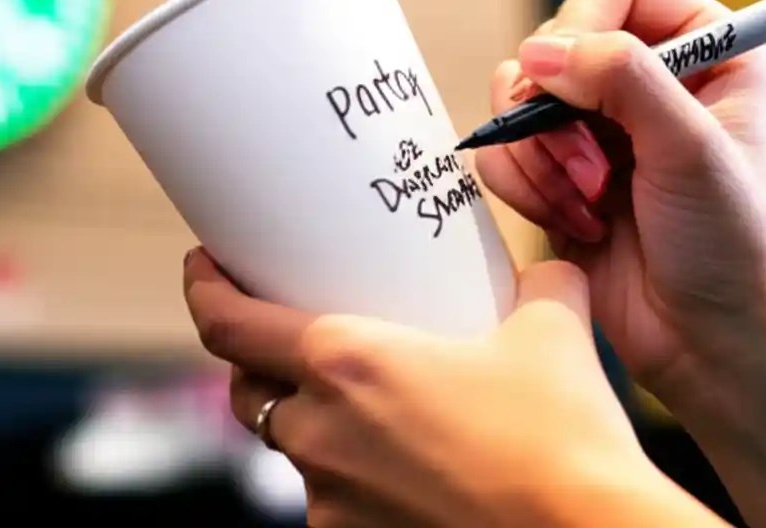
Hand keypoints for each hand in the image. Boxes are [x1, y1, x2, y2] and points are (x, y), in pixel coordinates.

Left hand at [183, 249, 726, 527]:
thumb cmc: (562, 434)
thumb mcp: (553, 325)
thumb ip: (536, 283)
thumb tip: (541, 276)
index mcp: (346, 361)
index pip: (228, 323)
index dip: (203, 290)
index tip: (203, 267)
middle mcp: (321, 430)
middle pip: (246, 389)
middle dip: (254, 360)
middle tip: (286, 333)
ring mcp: (333, 497)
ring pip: (291, 447)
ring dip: (309, 419)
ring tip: (360, 403)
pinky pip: (333, 497)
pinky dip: (350, 473)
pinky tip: (401, 463)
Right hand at [477, 0, 765, 526]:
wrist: (712, 344)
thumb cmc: (732, 248)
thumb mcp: (691, 149)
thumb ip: (621, 78)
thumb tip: (537, 53)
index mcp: (702, 48)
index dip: (583, 23)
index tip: (582, 81)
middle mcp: (644, 78)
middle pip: (550, 39)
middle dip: (558, 113)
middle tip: (597, 170)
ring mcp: (596, 127)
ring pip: (514, 97)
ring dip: (540, 158)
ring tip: (589, 204)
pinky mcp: (557, 175)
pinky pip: (502, 153)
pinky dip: (524, 189)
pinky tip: (574, 227)